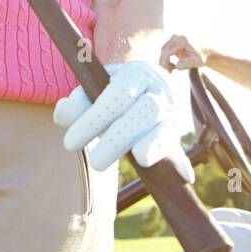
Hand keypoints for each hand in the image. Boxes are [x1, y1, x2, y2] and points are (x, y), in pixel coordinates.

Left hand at [52, 61, 195, 183]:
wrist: (142, 92)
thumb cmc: (109, 96)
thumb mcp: (90, 93)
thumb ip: (74, 103)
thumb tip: (64, 111)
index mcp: (136, 74)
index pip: (118, 92)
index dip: (96, 117)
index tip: (69, 143)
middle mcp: (157, 92)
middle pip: (145, 111)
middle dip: (120, 137)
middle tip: (96, 163)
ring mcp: (169, 115)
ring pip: (164, 130)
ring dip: (152, 146)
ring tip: (139, 160)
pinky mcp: (173, 139)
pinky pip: (179, 151)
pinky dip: (181, 163)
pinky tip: (185, 178)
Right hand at [160, 34, 208, 71]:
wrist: (206, 51)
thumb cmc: (202, 57)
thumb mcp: (197, 61)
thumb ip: (187, 63)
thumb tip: (177, 65)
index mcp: (183, 39)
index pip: (166, 51)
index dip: (165, 63)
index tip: (170, 71)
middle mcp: (177, 36)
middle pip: (163, 50)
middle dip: (164, 62)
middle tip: (170, 71)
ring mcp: (175, 37)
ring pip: (163, 50)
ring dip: (164, 61)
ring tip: (172, 69)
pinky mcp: (173, 40)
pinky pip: (165, 49)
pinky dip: (166, 58)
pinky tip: (172, 65)